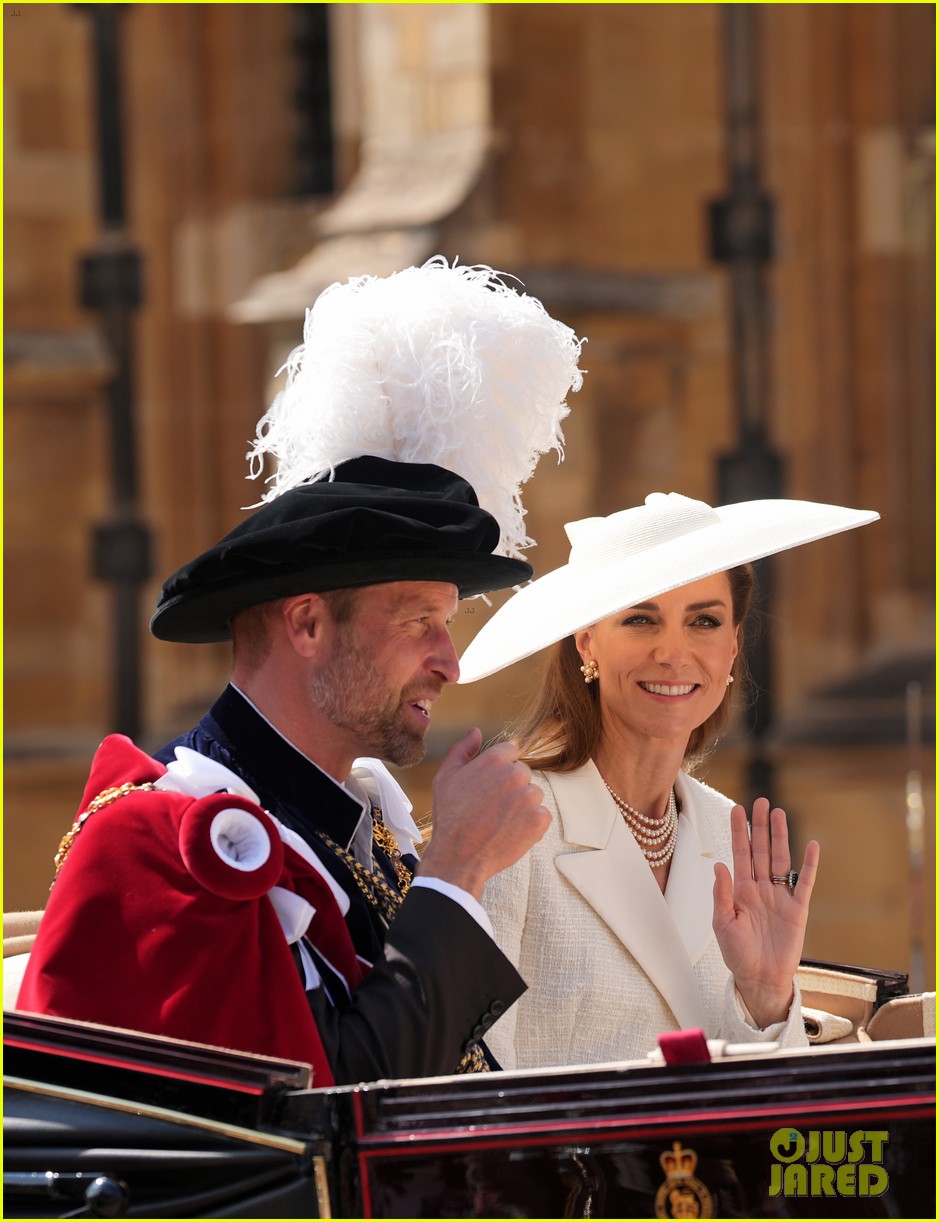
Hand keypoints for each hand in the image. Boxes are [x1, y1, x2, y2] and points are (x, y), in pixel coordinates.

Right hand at [417, 729, 550, 899]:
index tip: (490, 787)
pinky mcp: (539, 819)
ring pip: (533, 794)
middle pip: (523, 773)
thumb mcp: (446, 778)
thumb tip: (476, 732)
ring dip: (522, 805)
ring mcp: (529, 797)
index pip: (511, 752)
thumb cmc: (450, 817)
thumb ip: (462, 750)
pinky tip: (511, 831)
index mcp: (494, 759)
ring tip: (500, 821)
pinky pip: (542, 814)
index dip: (499, 769)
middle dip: (511, 786)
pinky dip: (531, 823)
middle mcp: (515, 774)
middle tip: (492, 807)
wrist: (459, 857)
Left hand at [712, 798, 819, 1029]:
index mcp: (740, 890)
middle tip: (761, 801)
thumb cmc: (737, 954)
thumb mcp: (722, 924)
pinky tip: (812, 845)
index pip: (739, 853)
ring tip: (779, 813)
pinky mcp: (797, 909)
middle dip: (760, 826)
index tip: (737, 809)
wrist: (760, 980)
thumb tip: (720, 865)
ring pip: (780, 859)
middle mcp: (759, 888)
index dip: (739, 832)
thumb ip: (721, 895)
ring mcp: (779, 896)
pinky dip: (809, 864)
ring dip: (780, 837)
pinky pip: (803, 882)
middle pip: (760, 850)